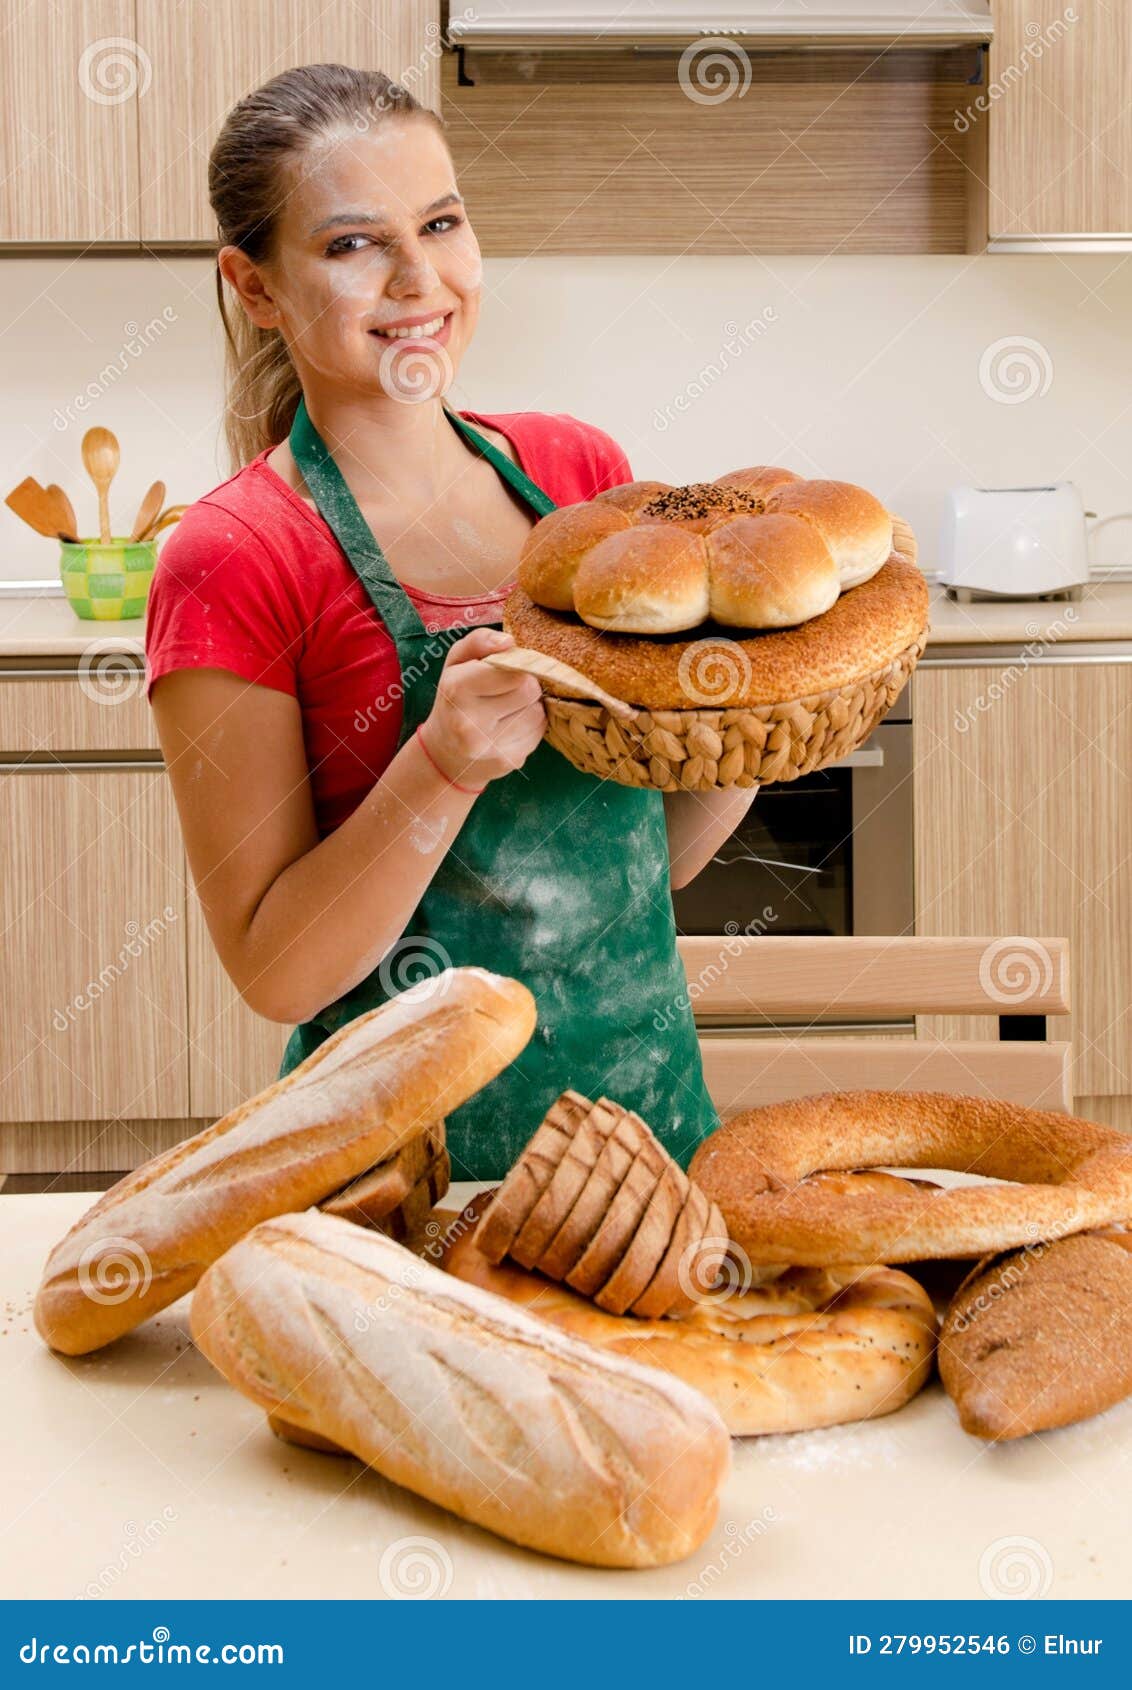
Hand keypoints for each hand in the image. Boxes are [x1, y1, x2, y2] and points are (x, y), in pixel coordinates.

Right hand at [419, 628, 544, 789]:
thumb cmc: (455, 699)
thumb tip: (508, 641)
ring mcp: (491, 747)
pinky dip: (530, 727)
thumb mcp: (456, 664)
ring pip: (537, 713)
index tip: (507, 670)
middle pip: (529, 691)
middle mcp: (470, 723)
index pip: (514, 672)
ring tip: (508, 710)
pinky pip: (538, 733)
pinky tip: (511, 727)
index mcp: (457, 689)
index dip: (517, 666)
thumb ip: (479, 641)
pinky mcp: (509, 761)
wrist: (445, 755)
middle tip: (508, 690)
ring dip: (529, 707)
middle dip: (525, 686)